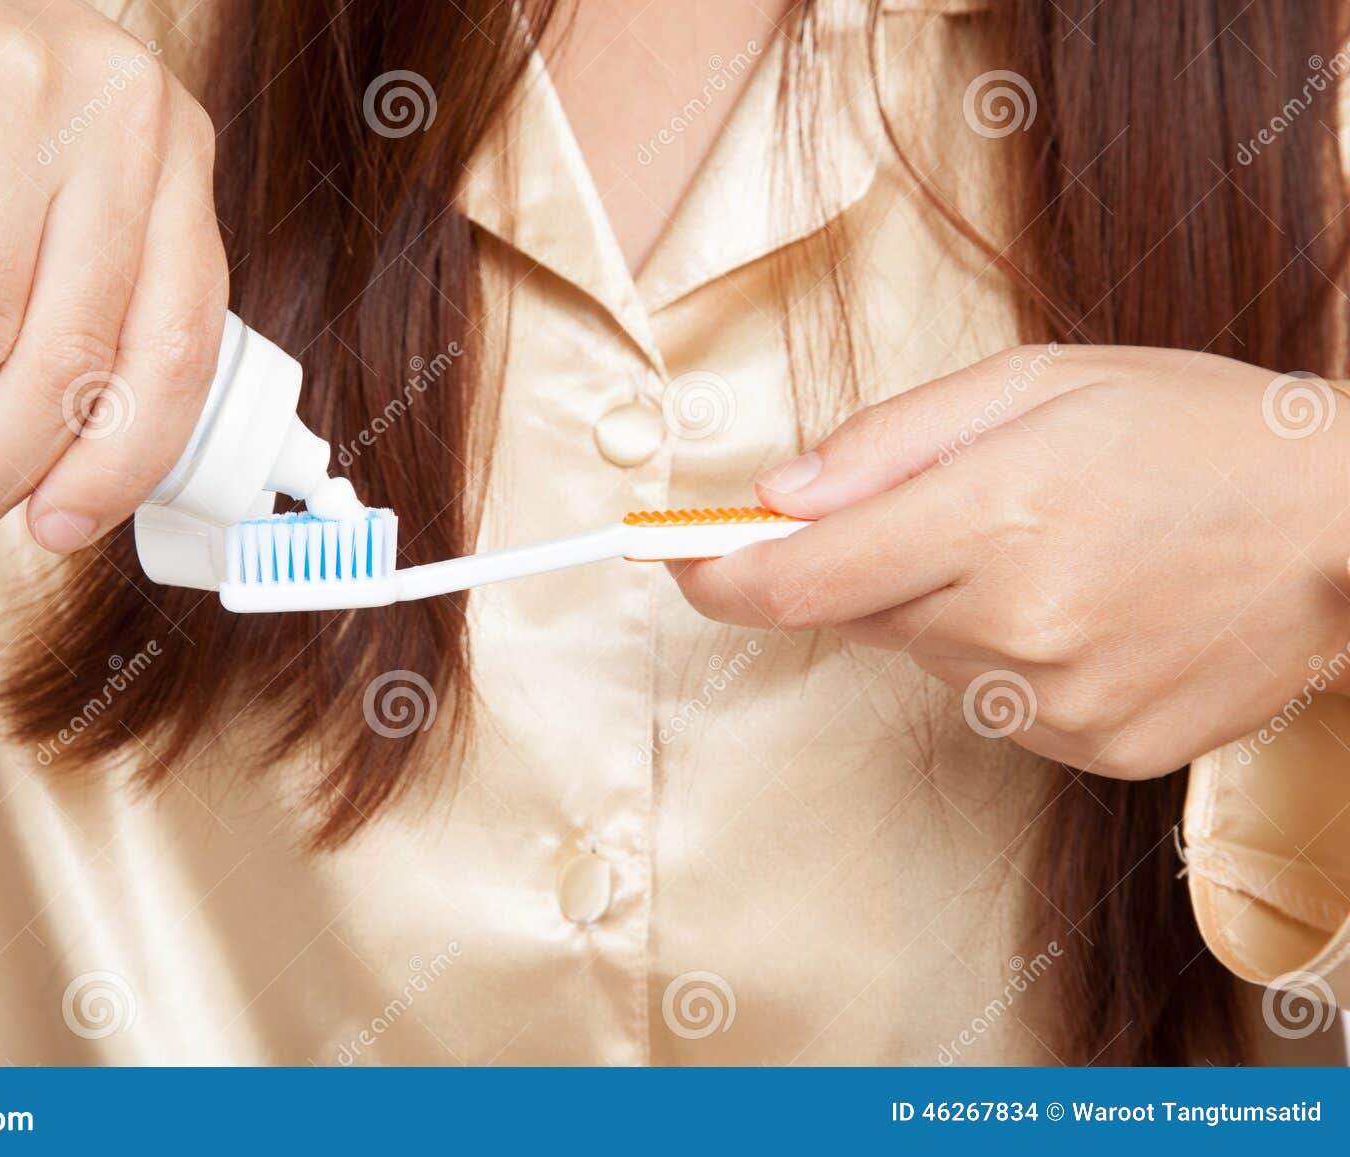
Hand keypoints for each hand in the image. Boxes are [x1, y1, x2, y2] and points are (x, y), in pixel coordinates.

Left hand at [673, 345, 1349, 777]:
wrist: (1347, 526)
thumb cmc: (1194, 431)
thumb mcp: (1036, 384)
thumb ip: (887, 445)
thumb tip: (773, 498)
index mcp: (991, 519)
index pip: (795, 580)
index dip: (716, 573)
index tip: (671, 558)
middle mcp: (1016, 625)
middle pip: (861, 613)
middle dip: (877, 562)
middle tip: (970, 507)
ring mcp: (1059, 701)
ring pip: (930, 658)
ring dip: (954, 607)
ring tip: (1057, 550)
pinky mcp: (1099, 748)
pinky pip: (997, 703)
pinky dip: (1013, 657)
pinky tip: (1091, 608)